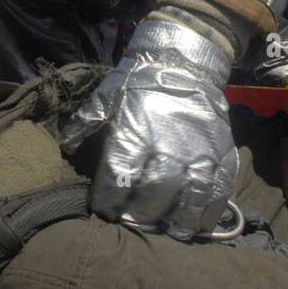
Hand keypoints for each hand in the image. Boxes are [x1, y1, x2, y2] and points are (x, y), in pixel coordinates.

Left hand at [61, 16, 238, 239]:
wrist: (184, 59)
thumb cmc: (139, 80)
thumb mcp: (106, 96)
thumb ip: (85, 122)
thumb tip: (65, 146)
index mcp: (133, 136)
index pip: (117, 183)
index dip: (109, 204)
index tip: (106, 211)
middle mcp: (166, 149)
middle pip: (152, 198)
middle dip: (140, 215)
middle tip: (134, 221)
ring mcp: (198, 153)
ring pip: (188, 201)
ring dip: (175, 221)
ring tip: (167, 229)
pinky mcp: (222, 153)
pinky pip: (219, 192)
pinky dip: (209, 213)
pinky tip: (198, 224)